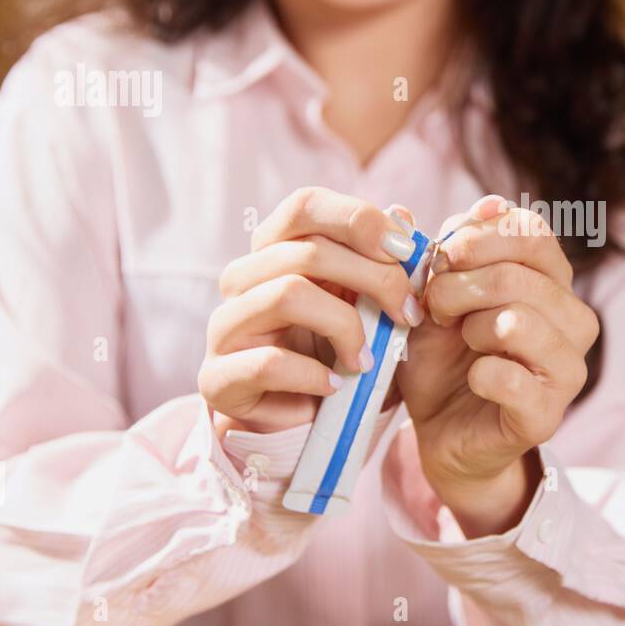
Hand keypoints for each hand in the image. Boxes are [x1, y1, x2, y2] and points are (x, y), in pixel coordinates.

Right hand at [197, 187, 424, 441]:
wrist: (299, 419)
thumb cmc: (337, 351)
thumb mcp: (369, 304)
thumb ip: (385, 261)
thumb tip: (402, 215)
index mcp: (275, 249)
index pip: (304, 205)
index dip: (357, 219)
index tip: (405, 250)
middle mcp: (242, 278)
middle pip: (308, 251)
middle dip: (373, 279)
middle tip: (407, 314)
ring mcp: (225, 325)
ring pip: (288, 295)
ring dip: (345, 328)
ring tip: (367, 362)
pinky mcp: (217, 376)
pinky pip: (268, 362)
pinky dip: (312, 375)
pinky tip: (334, 385)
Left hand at [396, 195, 600, 536]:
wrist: (440, 431)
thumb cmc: (443, 356)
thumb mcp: (436, 293)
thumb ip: (454, 246)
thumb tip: (488, 202)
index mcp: (552, 282)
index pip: (534, 233)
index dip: (479, 237)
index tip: (442, 257)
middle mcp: (574, 320)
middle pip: (519, 277)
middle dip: (458, 287)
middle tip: (434, 306)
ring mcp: (567, 369)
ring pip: (518, 323)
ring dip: (470, 328)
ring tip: (460, 341)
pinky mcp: (547, 414)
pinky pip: (509, 377)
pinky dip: (477, 373)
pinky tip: (473, 379)